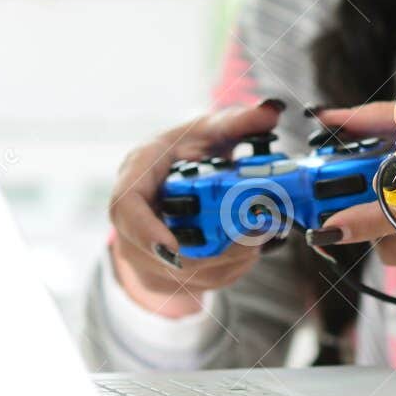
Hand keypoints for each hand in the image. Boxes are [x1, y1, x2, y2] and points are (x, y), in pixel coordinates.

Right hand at [108, 99, 286, 317]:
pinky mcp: (164, 272)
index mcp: (135, 177)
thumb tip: (269, 111)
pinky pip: (197, 283)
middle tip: (252, 239)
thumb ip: (236, 122)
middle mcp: (133, 219)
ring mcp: (145, 251)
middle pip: (161, 253)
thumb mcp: (206, 132)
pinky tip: (250, 252)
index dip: (147, 231)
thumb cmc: (182, 153)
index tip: (175, 246)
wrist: (171, 182)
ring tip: (259, 243)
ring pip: (184, 274)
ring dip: (226, 263)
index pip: (126, 207)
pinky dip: (229, 271)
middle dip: (211, 252)